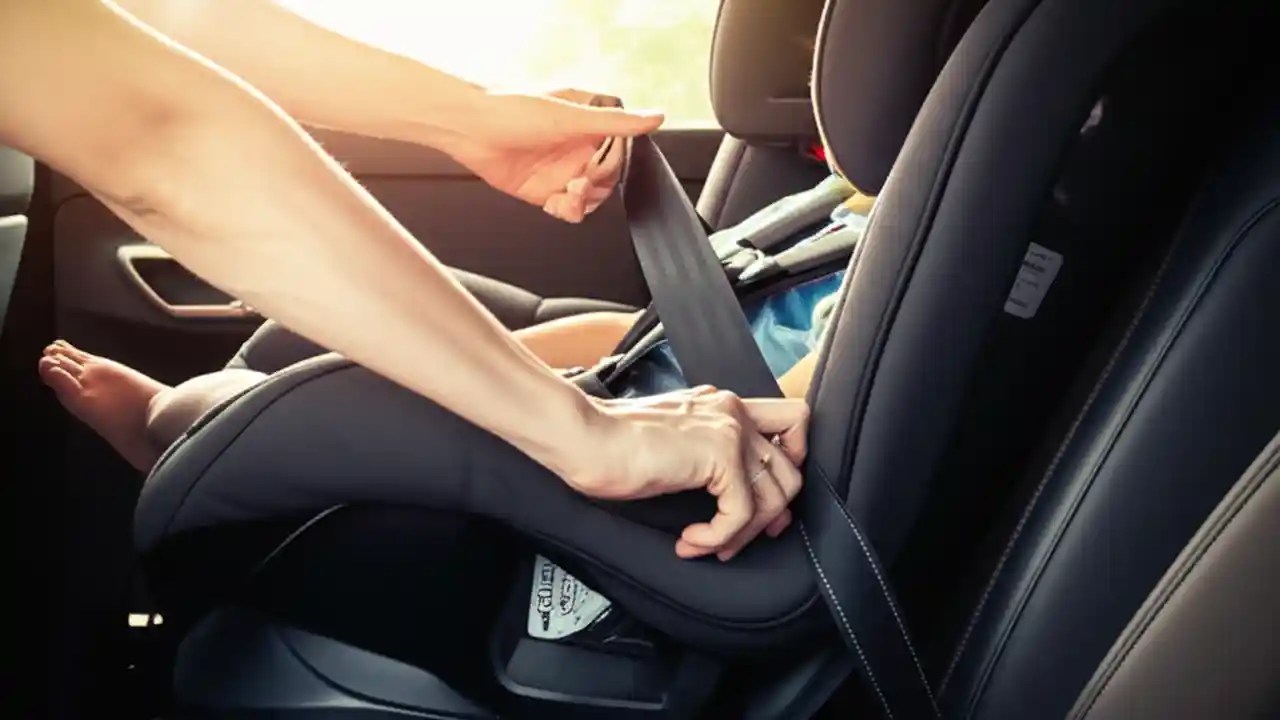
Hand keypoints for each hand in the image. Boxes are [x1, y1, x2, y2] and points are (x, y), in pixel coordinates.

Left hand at [444, 89, 662, 222]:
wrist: (469, 129)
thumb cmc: (511, 109)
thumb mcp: (570, 115)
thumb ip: (616, 123)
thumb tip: (656, 117)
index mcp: (588, 124)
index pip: (619, 151)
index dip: (613, 164)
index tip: (600, 167)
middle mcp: (576, 147)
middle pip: (606, 179)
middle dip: (597, 186)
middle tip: (580, 183)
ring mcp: (560, 170)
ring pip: (588, 197)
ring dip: (582, 202)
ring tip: (568, 196)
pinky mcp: (543, 191)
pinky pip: (566, 209)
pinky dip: (566, 211)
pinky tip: (557, 204)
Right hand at [568, 387, 809, 560]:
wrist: (586, 438)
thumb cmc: (612, 443)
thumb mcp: (673, 442)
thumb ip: (707, 455)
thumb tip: (732, 495)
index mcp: (724, 404)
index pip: (792, 424)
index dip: (790, 466)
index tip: (766, 503)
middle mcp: (733, 411)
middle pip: (791, 468)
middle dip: (773, 512)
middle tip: (742, 537)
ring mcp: (730, 431)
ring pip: (773, 496)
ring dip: (742, 534)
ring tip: (708, 545)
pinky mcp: (720, 457)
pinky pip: (741, 514)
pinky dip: (718, 537)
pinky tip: (689, 539)